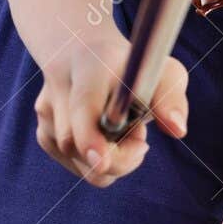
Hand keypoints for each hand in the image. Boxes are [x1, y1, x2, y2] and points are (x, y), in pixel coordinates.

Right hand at [33, 29, 188, 188]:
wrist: (86, 54)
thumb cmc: (133, 66)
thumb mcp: (163, 71)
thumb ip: (172, 97)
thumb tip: (177, 130)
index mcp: (89, 68)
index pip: (83, 105)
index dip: (90, 136)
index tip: (102, 160)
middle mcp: (59, 90)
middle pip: (82, 146)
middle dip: (122, 155)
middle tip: (140, 131)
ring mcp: (45, 115)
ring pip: (84, 164)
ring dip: (114, 157)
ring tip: (122, 125)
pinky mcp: (44, 136)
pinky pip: (81, 169)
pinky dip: (101, 161)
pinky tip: (107, 135)